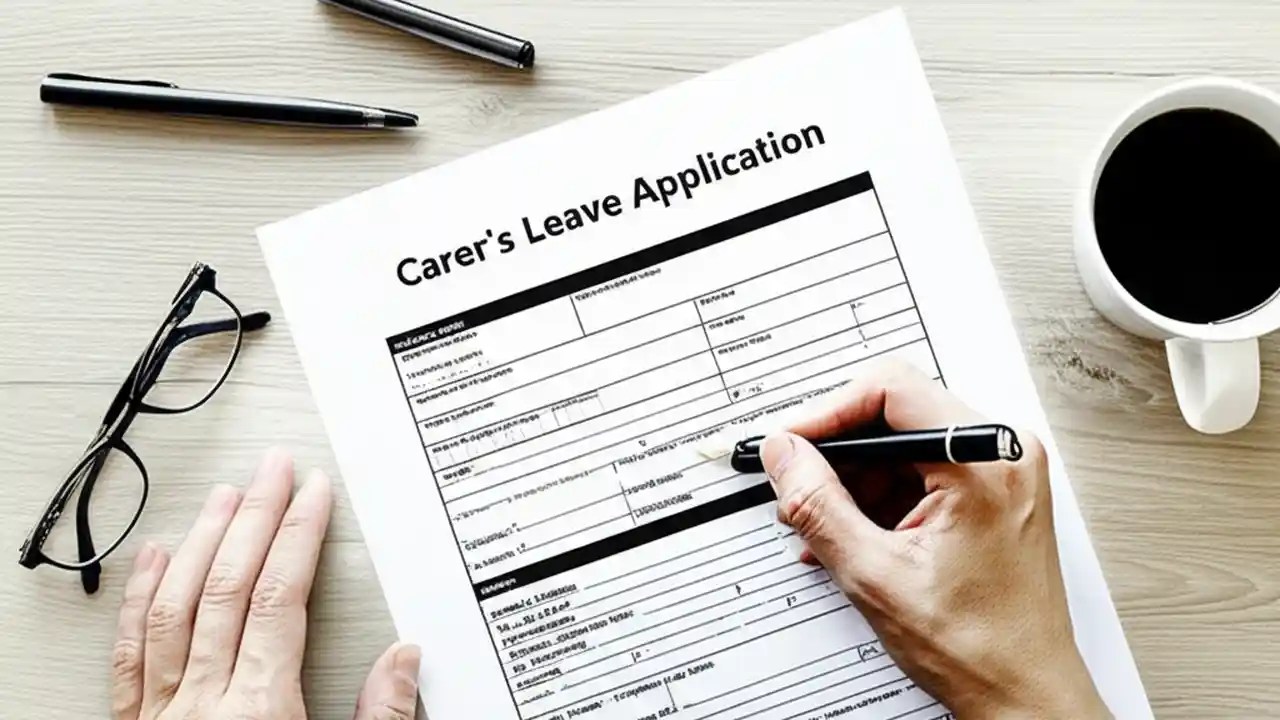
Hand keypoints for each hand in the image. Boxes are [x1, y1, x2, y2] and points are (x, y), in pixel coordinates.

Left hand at [111, 449, 420, 719]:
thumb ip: (377, 716)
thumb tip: (404, 659)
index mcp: (262, 711)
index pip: (281, 598)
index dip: (299, 536)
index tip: (314, 495)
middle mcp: (205, 704)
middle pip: (229, 588)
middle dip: (257, 517)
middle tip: (274, 470)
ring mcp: (163, 714)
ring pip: (176, 608)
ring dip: (203, 542)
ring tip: (225, 497)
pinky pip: (130, 654)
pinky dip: (141, 600)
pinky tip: (154, 558)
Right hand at [760, 361, 1109, 719]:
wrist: (1025, 694)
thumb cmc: (979, 647)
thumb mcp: (874, 574)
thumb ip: (818, 505)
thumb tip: (784, 455)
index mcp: (985, 461)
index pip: (890, 389)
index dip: (826, 413)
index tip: (790, 443)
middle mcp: (1003, 452)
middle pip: (895, 413)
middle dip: (837, 453)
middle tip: (796, 486)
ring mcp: (1001, 471)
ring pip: (902, 445)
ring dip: (854, 481)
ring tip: (822, 528)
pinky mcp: (992, 492)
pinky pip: (921, 472)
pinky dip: (879, 498)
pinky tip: (852, 534)